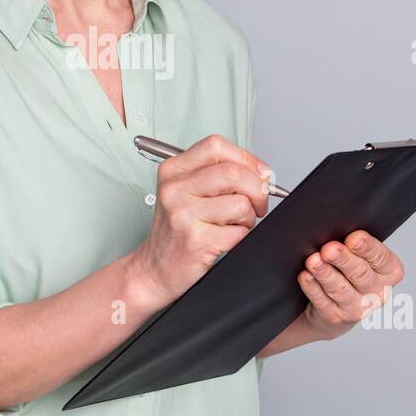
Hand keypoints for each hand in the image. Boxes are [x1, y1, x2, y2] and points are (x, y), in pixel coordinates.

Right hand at [128, 134, 272, 309]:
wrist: (154, 269)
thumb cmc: (176, 230)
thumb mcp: (186, 192)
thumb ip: (218, 175)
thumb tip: (262, 173)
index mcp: (173, 170)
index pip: (216, 146)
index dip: (246, 159)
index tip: (258, 174)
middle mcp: (174, 189)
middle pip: (233, 172)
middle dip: (257, 190)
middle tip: (258, 204)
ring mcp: (183, 214)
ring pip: (240, 204)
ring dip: (248, 217)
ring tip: (234, 225)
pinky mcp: (196, 241)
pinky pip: (239, 233)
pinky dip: (241, 237)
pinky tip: (225, 239)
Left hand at [297, 230, 403, 339]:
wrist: (335, 307)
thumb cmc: (349, 271)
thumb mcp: (359, 257)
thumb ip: (353, 244)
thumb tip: (335, 228)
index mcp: (389, 272)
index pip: (381, 258)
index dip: (367, 248)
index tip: (353, 238)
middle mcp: (377, 292)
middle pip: (360, 274)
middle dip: (343, 260)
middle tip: (330, 249)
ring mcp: (357, 308)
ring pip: (340, 289)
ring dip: (325, 273)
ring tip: (314, 261)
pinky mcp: (335, 317)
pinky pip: (322, 301)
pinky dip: (313, 288)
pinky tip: (306, 277)